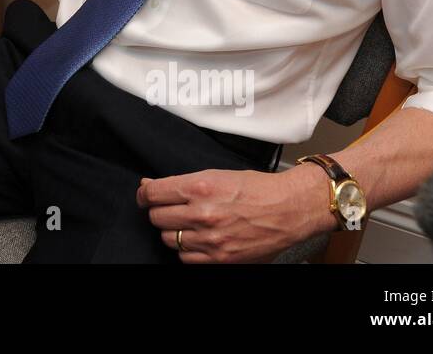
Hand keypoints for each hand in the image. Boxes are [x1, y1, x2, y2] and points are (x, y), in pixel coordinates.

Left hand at [136, 165, 333, 262]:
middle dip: (160, 212)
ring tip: (187, 224)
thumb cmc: (255, 189)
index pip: (152, 194)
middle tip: (171, 209)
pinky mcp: (221, 258)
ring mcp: (211, 239)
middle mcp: (203, 214)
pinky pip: (185, 258)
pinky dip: (187, 250)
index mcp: (200, 187)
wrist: (288, 209)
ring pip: (169, 239)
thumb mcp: (216, 174)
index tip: (145, 196)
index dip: (144, 195)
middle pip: (157, 218)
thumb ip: (180, 183)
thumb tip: (149, 187)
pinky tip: (197, 240)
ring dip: (174, 232)